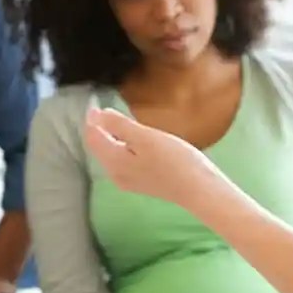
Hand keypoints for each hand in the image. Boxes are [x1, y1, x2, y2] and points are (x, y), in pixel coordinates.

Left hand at [83, 106, 223, 208]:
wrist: (199, 189)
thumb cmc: (174, 160)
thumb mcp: (145, 137)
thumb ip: (120, 125)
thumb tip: (98, 115)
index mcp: (113, 162)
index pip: (93, 137)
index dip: (92, 119)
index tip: (95, 103)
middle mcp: (115, 174)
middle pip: (99, 147)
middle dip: (98, 128)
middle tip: (102, 109)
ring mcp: (128, 180)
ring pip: (110, 154)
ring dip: (109, 137)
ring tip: (115, 120)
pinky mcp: (141, 182)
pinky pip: (122, 160)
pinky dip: (121, 146)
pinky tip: (132, 139)